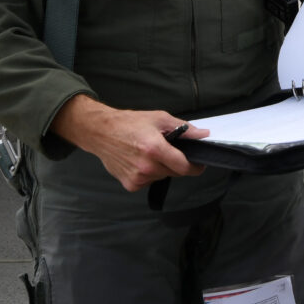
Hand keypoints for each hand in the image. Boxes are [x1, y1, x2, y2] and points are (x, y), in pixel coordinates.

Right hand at [51, 94, 205, 191]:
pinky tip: (139, 161)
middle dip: (175, 162)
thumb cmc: (128, 123)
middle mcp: (147, 166)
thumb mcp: (159, 118)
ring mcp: (138, 177)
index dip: (195, 167)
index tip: (199, 164)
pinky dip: (149, 173)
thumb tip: (203, 135)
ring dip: (161, 167)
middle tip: (165, 149)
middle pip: (175, 172)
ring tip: (148, 153)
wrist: (101, 132)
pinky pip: (149, 181)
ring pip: (162, 176)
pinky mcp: (131, 184)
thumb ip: (184, 129)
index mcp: (156, 149)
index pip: (184, 167)